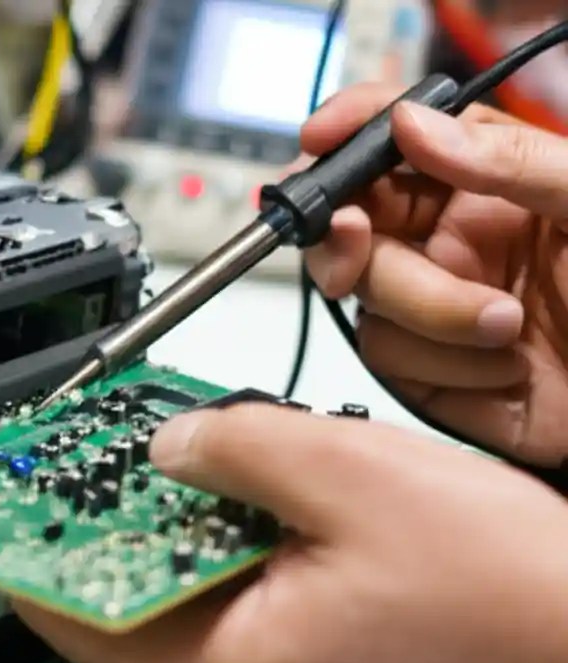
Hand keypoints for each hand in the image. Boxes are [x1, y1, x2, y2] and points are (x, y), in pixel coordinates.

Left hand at [14, 405, 567, 662]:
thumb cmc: (504, 585)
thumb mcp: (352, 474)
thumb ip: (241, 447)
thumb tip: (175, 441)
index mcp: (245, 653)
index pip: (96, 628)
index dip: (32, 577)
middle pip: (140, 605)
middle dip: (97, 536)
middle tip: (61, 476)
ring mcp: (301, 657)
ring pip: (198, 587)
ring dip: (165, 525)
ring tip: (143, 459)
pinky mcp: (336, 635)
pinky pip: (252, 581)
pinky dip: (228, 530)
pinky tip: (239, 478)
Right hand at [301, 83, 567, 467]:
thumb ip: (505, 159)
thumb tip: (409, 122)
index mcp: (483, 183)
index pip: (394, 140)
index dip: (347, 131)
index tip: (318, 140)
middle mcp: (445, 238)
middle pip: (350, 222)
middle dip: (349, 237)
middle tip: (354, 238)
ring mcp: (430, 305)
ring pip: (365, 296)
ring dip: (432, 314)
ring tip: (510, 328)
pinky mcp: (426, 371)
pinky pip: (387, 358)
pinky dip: (446, 366)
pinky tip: (506, 372)